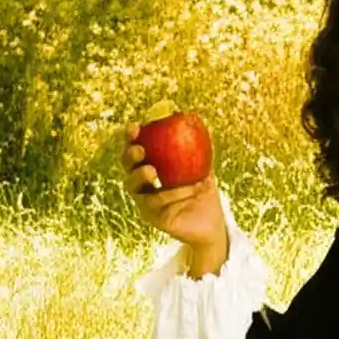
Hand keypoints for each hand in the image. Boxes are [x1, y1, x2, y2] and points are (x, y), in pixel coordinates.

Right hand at [119, 121, 226, 248]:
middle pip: (126, 166)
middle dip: (129, 155)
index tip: (134, 127)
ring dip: (141, 175)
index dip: (131, 137)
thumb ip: (197, 144)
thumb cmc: (205, 191)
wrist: (212, 224)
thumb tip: (193, 115)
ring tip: (153, 171)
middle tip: (140, 150)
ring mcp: (145, 201)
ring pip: (133, 186)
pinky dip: (170, 194)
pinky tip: (188, 190)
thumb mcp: (204, 165)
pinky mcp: (151, 217)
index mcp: (152, 166)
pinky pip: (153, 203)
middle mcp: (144, 183)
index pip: (136, 148)